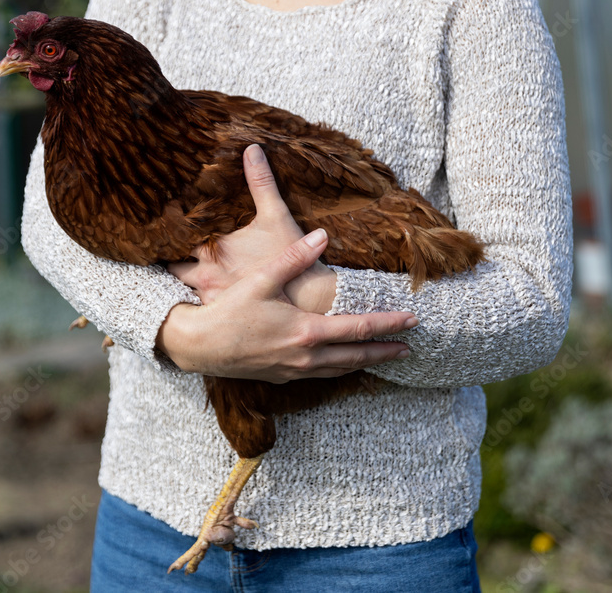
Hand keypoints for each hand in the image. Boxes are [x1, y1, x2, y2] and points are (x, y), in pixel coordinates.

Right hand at [157, 226, 417, 382]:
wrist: (199, 346)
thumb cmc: (228, 312)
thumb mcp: (261, 280)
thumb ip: (294, 257)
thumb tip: (322, 236)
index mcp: (306, 332)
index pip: (359, 328)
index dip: (388, 324)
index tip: (412, 320)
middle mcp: (306, 356)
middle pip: (357, 355)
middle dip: (385, 350)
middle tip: (410, 347)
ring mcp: (295, 370)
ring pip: (341, 369)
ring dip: (365, 362)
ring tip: (385, 357)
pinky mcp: (282, 375)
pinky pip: (322, 375)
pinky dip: (341, 369)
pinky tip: (343, 364)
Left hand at [169, 144, 337, 313]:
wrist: (307, 299)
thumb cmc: (289, 255)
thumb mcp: (276, 215)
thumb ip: (262, 182)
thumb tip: (252, 149)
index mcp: (212, 249)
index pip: (176, 239)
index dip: (167, 234)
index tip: (159, 228)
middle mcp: (205, 276)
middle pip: (173, 269)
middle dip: (170, 264)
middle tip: (162, 258)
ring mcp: (211, 300)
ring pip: (182, 293)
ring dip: (180, 287)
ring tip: (176, 283)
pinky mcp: (222, 318)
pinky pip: (198, 316)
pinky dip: (196, 310)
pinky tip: (196, 312)